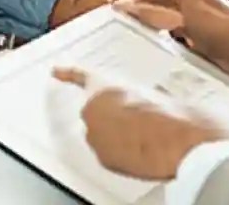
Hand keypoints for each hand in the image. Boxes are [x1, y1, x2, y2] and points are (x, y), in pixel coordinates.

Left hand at [52, 66, 228, 179]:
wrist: (172, 138)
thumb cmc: (166, 111)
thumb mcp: (153, 91)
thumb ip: (137, 94)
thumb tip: (143, 103)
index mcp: (102, 85)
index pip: (79, 75)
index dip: (68, 72)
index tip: (56, 70)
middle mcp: (92, 110)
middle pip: (97, 112)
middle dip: (113, 115)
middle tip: (138, 116)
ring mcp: (95, 136)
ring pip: (103, 135)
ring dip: (119, 135)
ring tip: (146, 134)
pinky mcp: (104, 158)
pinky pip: (110, 153)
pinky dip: (122, 153)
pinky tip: (142, 150)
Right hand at [110, 0, 228, 83]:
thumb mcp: (187, 7)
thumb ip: (156, 2)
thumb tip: (128, 1)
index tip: (111, 5)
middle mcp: (189, 7)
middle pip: (153, 5)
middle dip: (134, 12)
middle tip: (115, 24)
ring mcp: (194, 29)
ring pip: (161, 27)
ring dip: (147, 33)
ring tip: (131, 42)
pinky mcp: (200, 49)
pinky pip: (173, 47)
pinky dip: (162, 51)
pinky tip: (157, 60)